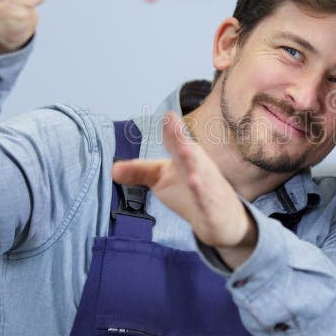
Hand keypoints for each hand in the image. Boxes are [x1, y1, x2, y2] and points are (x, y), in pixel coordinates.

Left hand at [112, 112, 257, 268]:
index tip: (168, 115)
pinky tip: (197, 187)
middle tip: (174, 126)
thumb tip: (112, 168)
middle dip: (183, 140)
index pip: (177, 143)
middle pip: (190, 154)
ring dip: (195, 165)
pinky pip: (207, 203)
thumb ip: (139, 172)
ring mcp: (207, 189)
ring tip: (188, 152)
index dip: (173, 130)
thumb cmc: (191, 192)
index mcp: (186, 158)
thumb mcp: (163, 178)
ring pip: (201, 177)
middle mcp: (199, 169)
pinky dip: (203, 197)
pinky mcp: (211, 209)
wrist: (223, 219)